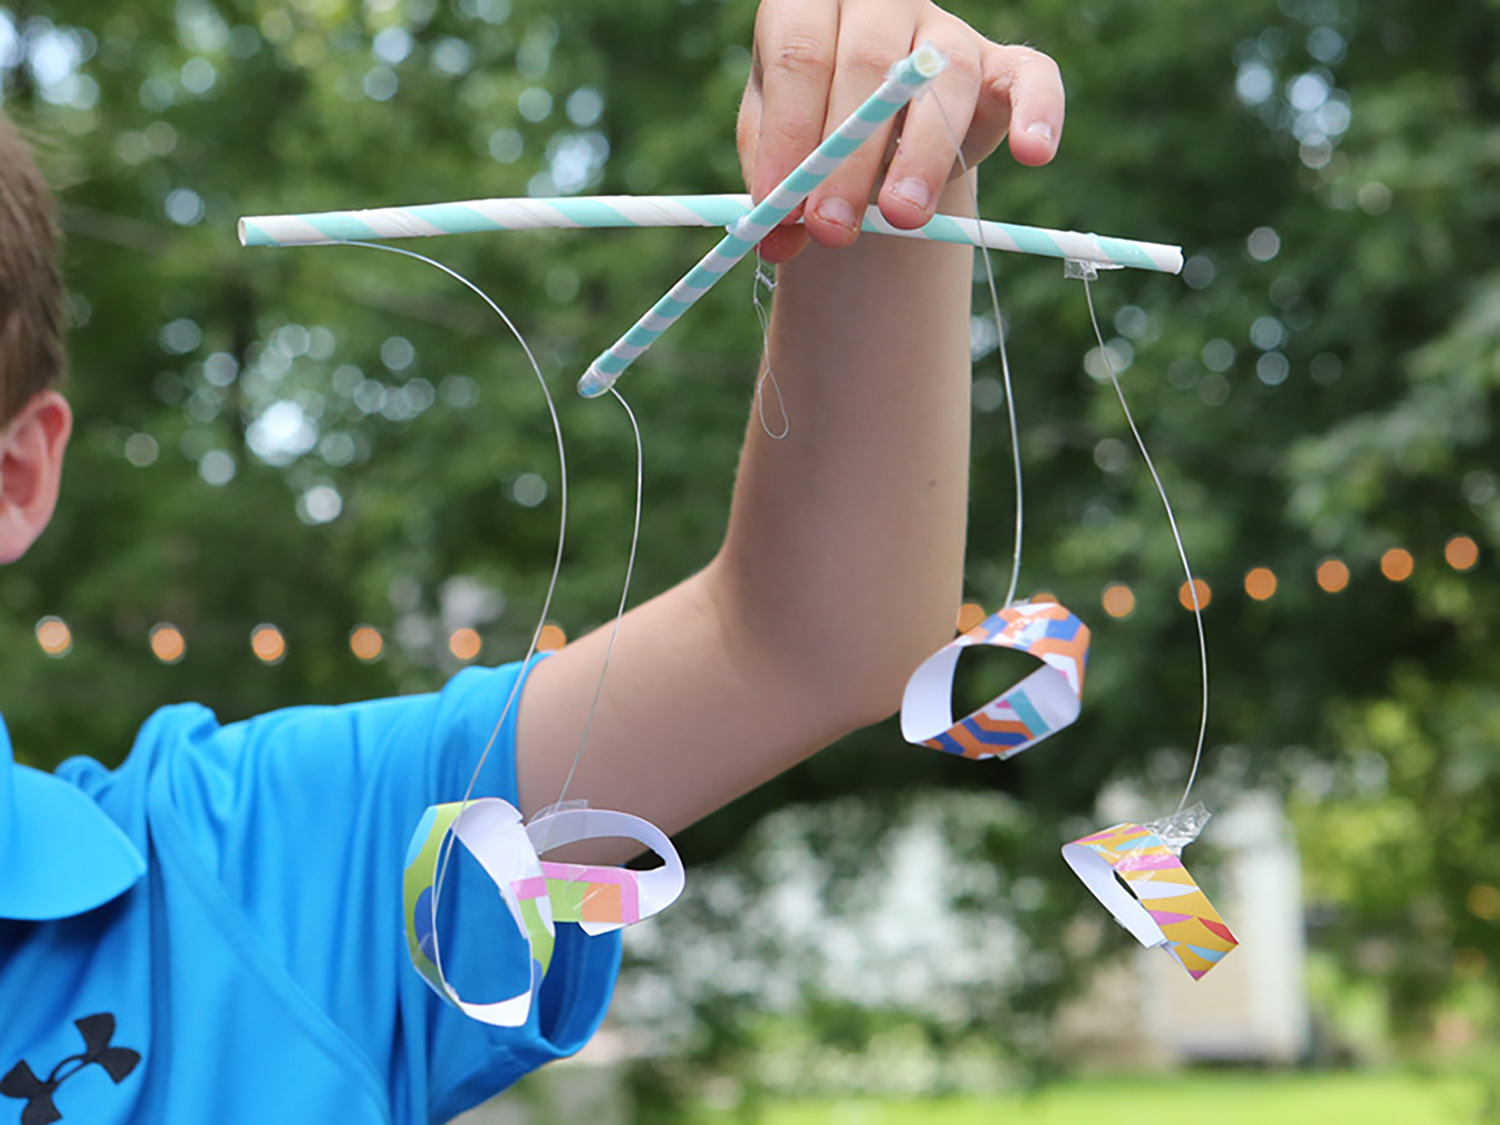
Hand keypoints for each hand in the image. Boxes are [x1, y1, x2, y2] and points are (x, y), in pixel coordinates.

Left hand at [736, 0, 1065, 261]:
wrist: (875, 133)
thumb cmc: (817, 130)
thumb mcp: (782, 150)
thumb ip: (775, 186)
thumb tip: (772, 237)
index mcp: (811, 6)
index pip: (801, 55)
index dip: (790, 134)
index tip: (784, 208)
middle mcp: (881, 4)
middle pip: (868, 65)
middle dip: (849, 159)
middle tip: (833, 230)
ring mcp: (946, 30)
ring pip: (945, 77)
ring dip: (923, 155)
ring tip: (903, 218)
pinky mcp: (1002, 62)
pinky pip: (1032, 75)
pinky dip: (1039, 111)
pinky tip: (1033, 152)